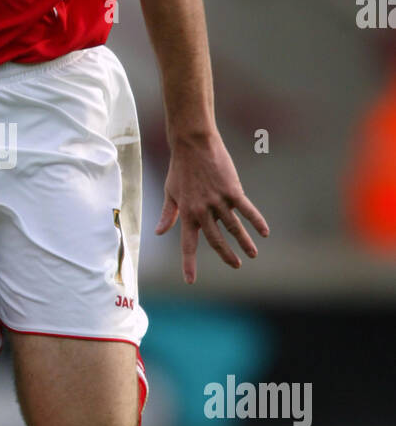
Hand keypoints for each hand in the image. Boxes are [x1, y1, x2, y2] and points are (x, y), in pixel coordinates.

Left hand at [156, 131, 268, 282]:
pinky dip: (257, 221)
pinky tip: (265, 232)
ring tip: (253, 254)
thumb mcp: (170, 192)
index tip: (190, 281)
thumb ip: (168, 214)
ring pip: (234, 228)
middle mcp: (202, 210)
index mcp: (187, 213)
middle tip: (236, 265)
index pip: (188, 244)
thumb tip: (159, 232)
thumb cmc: (180, 168)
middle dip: (226, 255)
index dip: (189, 264)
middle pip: (215, 240)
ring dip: (244, 243)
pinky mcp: (232, 190)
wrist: (192, 144)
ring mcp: (218, 201)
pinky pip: (247, 210)